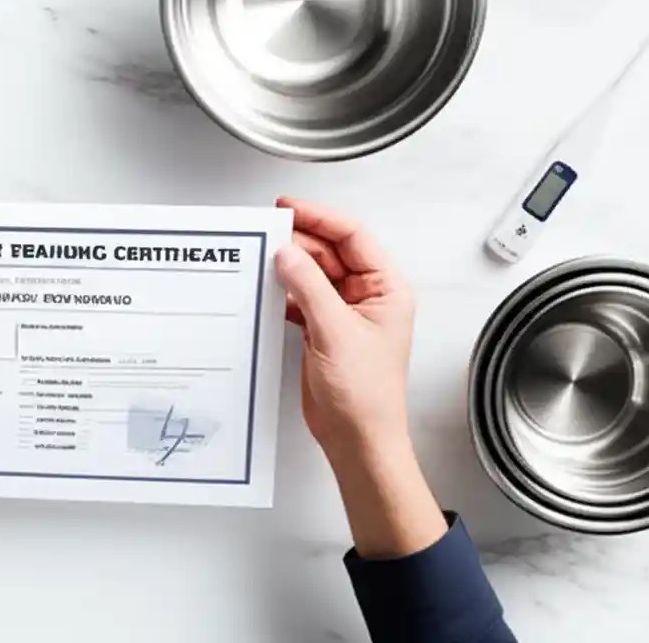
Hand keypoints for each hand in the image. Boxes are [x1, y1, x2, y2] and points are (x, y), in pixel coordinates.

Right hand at [274, 197, 413, 457]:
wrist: (357, 439)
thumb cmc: (366, 397)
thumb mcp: (335, 332)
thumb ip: (309, 287)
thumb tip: (288, 253)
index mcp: (386, 289)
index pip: (352, 236)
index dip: (320, 218)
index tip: (289, 209)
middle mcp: (368, 297)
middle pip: (329, 252)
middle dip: (299, 243)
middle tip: (266, 236)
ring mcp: (344, 313)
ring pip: (312, 274)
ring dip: (289, 267)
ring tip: (262, 259)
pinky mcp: (323, 330)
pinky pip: (300, 298)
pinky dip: (283, 293)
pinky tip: (267, 291)